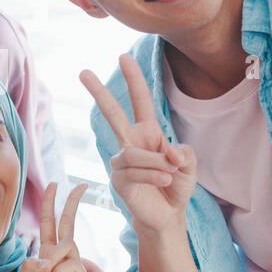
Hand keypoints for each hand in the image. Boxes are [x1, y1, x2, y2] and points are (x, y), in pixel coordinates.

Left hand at [16, 182, 91, 271]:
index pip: (50, 223)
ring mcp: (73, 266)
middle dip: (71, 203)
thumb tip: (43, 257)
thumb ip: (29, 266)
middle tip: (81, 185)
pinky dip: (58, 271)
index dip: (51, 204)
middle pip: (67, 224)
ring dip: (52, 258)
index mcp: (46, 254)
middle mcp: (61, 256)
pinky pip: (70, 263)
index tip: (54, 184)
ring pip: (65, 245)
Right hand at [80, 54, 196, 230]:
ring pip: (134, 152)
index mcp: (148, 132)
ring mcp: (121, 160)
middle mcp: (130, 142)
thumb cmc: (176, 186)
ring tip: (170, 175)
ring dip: (157, 163)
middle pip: (112, 113)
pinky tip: (165, 181)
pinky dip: (155, 175)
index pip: (139, 101)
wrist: (168, 215)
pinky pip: (135, 169)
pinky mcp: (118, 179)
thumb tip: (168, 152)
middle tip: (82, 71)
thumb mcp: (188, 165)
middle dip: (98, 92)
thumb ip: (183, 153)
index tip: (124, 56)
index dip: (134, 79)